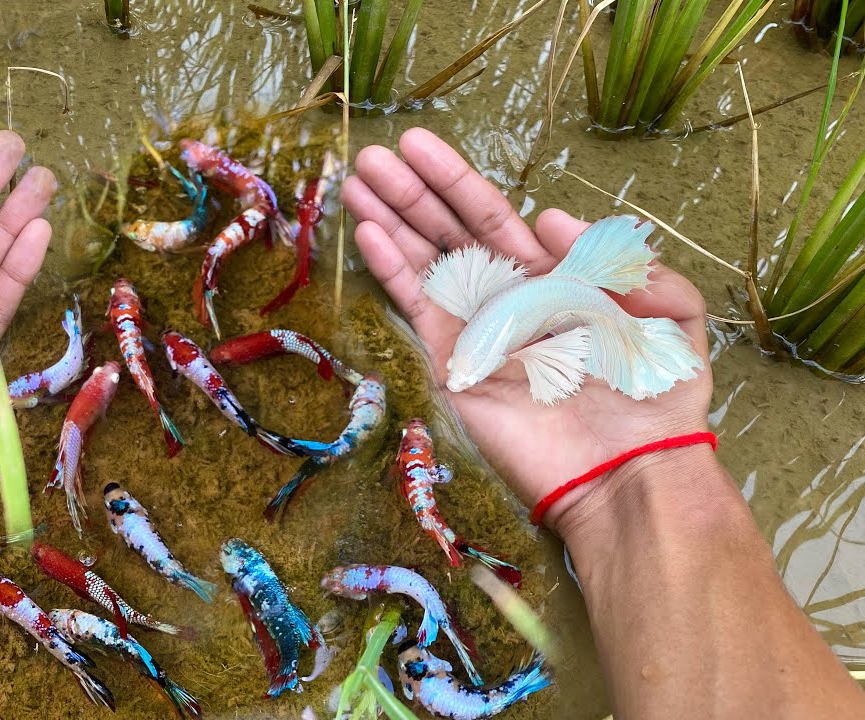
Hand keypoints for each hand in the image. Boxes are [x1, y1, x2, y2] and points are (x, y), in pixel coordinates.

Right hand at [343, 128, 712, 528]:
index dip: (454, 179)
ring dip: (390, 221)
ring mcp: (474, 330)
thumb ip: (626, 260)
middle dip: (409, 192)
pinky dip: (392, 271)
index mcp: (554, 279)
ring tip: (356, 181)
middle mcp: (506, 297)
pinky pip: (418, 308)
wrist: (626, 471)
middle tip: (370, 154)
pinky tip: (368, 233)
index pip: (492, 216)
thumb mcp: (670, 313)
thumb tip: (550, 219)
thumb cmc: (652, 395)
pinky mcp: (453, 366)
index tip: (417, 144)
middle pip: (447, 232)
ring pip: (423, 264)